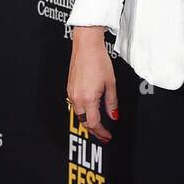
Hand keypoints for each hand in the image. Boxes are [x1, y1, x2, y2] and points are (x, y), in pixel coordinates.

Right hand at [66, 25, 117, 142]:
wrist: (86, 46)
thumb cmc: (98, 61)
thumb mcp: (111, 83)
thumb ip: (112, 102)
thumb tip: (114, 116)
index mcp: (88, 99)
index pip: (94, 123)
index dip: (101, 133)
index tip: (108, 136)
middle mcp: (77, 98)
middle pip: (84, 122)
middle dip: (94, 130)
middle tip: (104, 134)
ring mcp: (71, 93)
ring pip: (79, 114)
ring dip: (88, 121)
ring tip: (99, 125)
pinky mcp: (69, 88)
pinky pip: (75, 105)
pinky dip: (83, 112)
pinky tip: (90, 110)